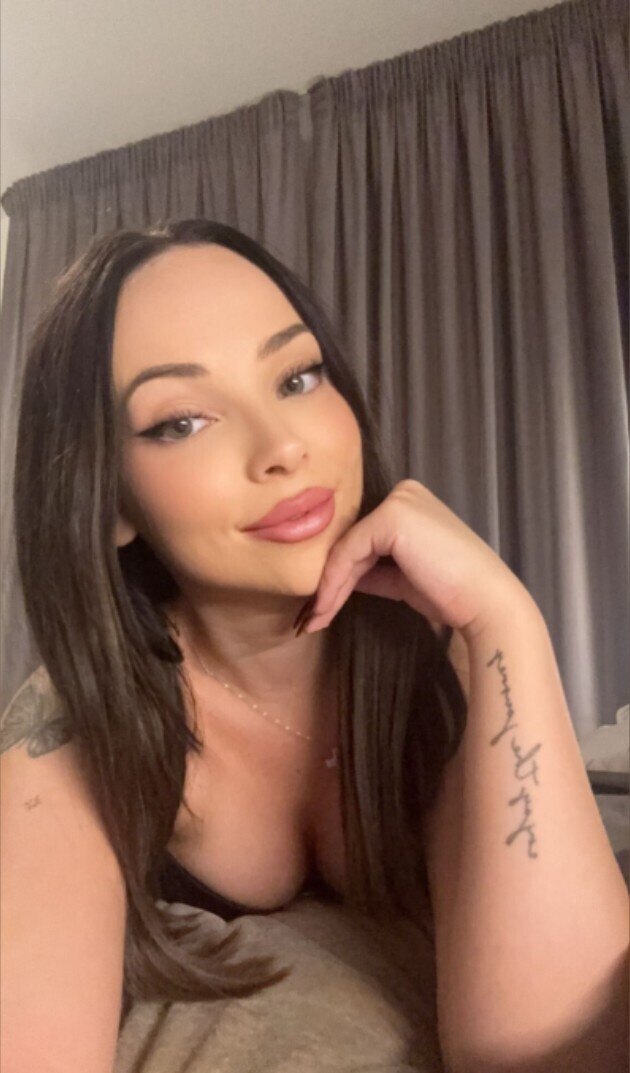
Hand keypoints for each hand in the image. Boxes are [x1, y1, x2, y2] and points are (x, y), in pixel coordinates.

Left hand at [298, 478, 533, 643]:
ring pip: (347, 549)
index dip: (340, 575)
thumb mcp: (403, 579)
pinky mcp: (392, 516)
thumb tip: (339, 579)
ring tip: (314, 620)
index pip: (364, 539)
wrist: (485, 603)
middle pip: (353, 542)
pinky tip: (326, 608)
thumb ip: (373, 572)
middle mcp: (404, 493)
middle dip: (330, 583)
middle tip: (312, 618)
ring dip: (328, 588)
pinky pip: (350, 552)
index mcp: (411, 503)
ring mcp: (399, 501)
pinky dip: (334, 582)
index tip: (322, 608)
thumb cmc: (453, 594)